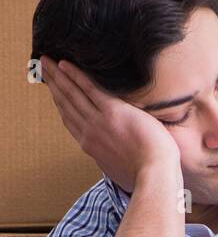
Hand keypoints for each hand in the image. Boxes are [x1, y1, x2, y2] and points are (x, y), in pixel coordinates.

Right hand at [40, 55, 179, 192]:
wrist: (154, 174)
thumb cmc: (143, 176)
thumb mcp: (118, 171)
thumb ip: (110, 160)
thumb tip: (113, 160)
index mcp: (91, 146)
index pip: (70, 120)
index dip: (59, 103)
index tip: (53, 91)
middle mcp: (89, 132)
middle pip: (66, 103)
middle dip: (53, 84)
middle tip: (43, 68)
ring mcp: (99, 121)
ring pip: (72, 93)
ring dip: (58, 75)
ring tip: (47, 61)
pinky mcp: (113, 111)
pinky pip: (89, 88)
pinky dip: (75, 75)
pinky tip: (66, 64)